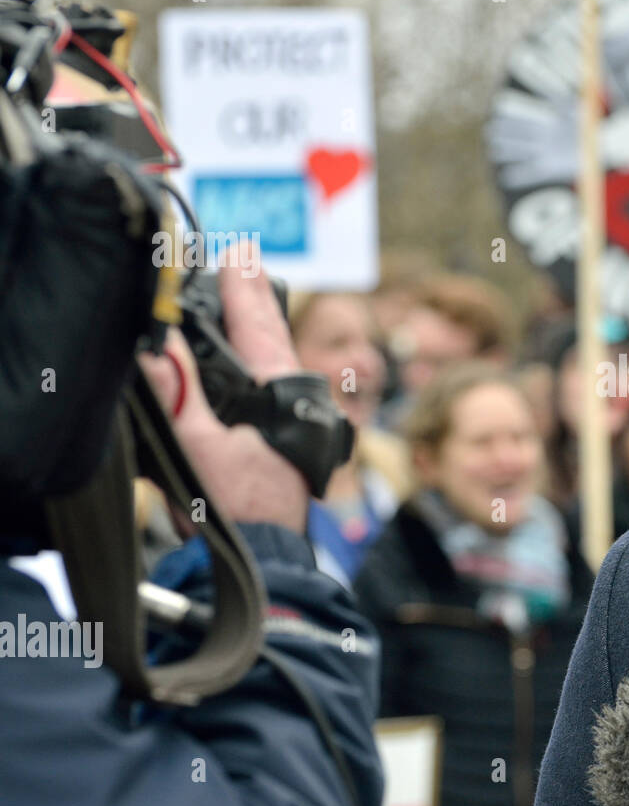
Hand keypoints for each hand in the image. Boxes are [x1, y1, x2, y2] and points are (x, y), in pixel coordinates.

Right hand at [137, 246, 309, 533]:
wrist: (266, 556)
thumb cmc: (241, 507)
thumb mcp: (200, 449)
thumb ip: (178, 397)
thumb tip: (160, 347)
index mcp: (279, 391)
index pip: (257, 324)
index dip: (243, 285)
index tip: (239, 248)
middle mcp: (290, 398)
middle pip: (268, 332)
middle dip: (254, 294)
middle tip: (247, 253)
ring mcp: (288, 418)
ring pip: (270, 356)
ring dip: (255, 322)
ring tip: (248, 288)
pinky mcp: (278, 438)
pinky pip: (265, 383)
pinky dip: (253, 357)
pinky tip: (244, 357)